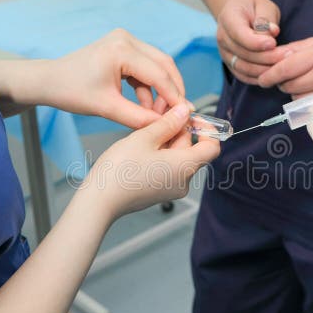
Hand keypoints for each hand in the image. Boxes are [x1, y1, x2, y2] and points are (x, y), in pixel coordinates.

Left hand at [41, 29, 189, 128]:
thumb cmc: (72, 92)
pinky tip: (146, 105)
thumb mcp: (107, 108)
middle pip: (164, 65)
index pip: (159, 75)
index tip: (184, 116)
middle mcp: (126, 39)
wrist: (50, 81)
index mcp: (121, 50)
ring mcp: (125, 40)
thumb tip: (166, 124)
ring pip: (157, 66)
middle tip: (177, 114)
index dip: (175, 97)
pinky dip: (149, 86)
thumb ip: (139, 118)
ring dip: (161, 90)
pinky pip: (146, 67)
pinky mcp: (123, 48)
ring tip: (157, 114)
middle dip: (173, 91)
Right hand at [86, 104, 219, 217]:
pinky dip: (160, 155)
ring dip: (167, 142)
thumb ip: (169, 123)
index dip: (205, 129)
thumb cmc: (120, 171)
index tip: (191, 117)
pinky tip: (141, 148)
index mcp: (186, 167)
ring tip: (146, 132)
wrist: (99, 201)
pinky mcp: (159, 192)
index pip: (212, 147)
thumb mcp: (145, 137)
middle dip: (179, 131)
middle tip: (159, 117)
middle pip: (192, 150)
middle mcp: (184, 181)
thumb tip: (184, 111)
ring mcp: (171, 189)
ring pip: (178, 158)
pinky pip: (167, 169)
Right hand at [216, 0, 289, 84]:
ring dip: (264, 69)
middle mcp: (222, 37)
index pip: (239, 34)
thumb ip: (266, 19)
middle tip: (287, 55)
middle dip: (266, 57)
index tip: (273, 43)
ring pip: (243, 67)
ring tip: (283, 65)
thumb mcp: (263, 6)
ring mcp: (224, 53)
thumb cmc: (255, 8)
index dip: (256, 42)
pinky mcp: (230, 64)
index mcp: (228, 17)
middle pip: (243, 53)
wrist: (241, 14)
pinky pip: (243, 76)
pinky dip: (258, 78)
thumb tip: (272, 33)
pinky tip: (273, 74)